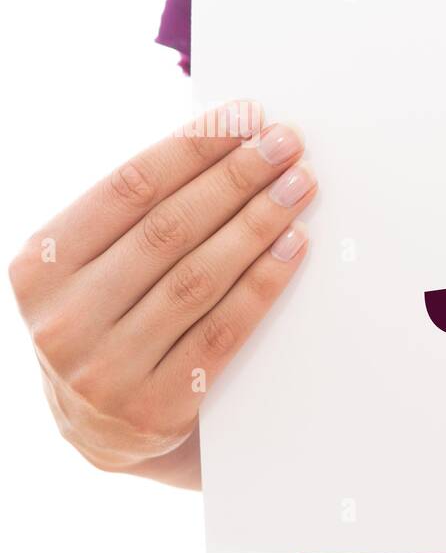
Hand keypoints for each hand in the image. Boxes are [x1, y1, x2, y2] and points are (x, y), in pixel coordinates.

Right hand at [8, 101, 315, 488]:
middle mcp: (63, 318)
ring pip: (198, 278)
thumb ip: (137, 219)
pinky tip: (294, 246)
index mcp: (39, 267)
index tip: (245, 116)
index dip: (192, 148)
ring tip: (299, 186)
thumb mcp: (95, 271)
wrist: (105, 436)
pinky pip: (223, 332)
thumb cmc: (111, 325)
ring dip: (258, 223)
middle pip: (169, 229)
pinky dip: (263, 283)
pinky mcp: (156, 409)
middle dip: (236, 177)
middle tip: (287, 143)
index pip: (127, 189)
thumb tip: (223, 140)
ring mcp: (105, 370)